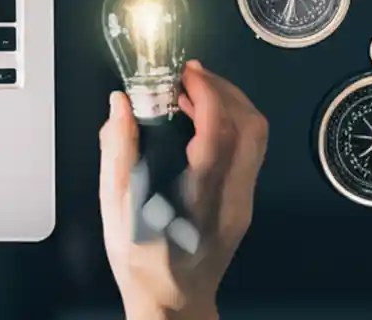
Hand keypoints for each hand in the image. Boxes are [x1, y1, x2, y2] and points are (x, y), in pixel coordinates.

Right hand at [98, 61, 268, 319]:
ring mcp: (245, 201)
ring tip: (194, 90)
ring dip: (230, 103)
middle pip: (251, 129)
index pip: (219, 136)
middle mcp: (232, 199)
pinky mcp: (246, 200)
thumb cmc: (141, 263)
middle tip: (190, 74)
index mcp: (198, 202)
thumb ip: (116, 153)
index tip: (187, 74)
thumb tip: (120, 105)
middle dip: (224, 89)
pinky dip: (231, 122)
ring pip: (256, 137)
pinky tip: (201, 118)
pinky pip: (249, 150)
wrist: (175, 303)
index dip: (208, 96)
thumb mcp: (115, 210)